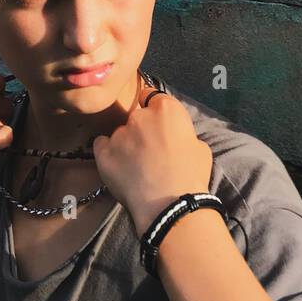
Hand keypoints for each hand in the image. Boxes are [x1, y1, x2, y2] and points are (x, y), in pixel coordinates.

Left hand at [91, 89, 212, 234]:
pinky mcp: (103, 152)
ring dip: (126, 145)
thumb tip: (177, 138)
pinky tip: (118, 168)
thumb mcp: (199, 148)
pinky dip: (108, 153)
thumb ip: (183, 135)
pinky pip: (101, 146)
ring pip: (120, 134)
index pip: (152, 96)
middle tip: (150, 152)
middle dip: (141, 130)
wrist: (168, 204)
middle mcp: (139, 116)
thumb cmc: (191, 175)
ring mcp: (119, 133)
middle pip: (137, 117)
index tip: (156, 124)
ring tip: (135, 168)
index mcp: (166, 110)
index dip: (154, 109)